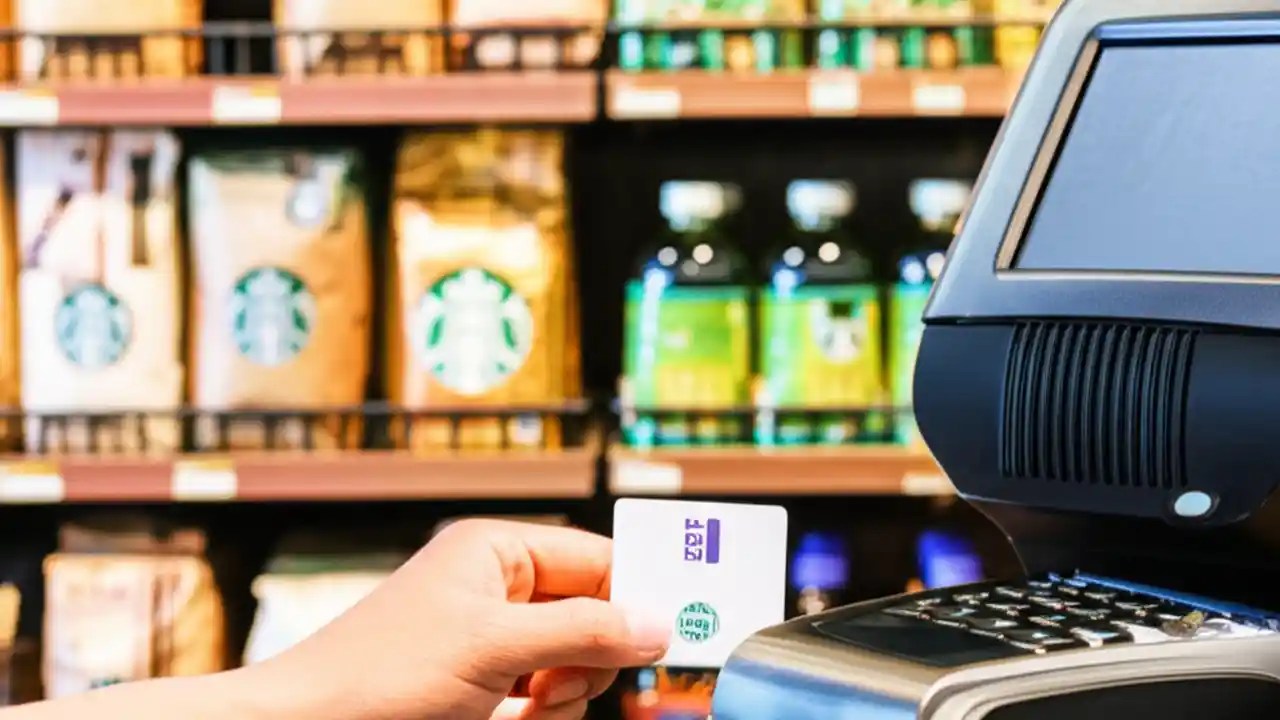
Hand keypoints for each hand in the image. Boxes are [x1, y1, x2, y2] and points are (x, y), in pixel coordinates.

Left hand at [256, 519, 672, 719]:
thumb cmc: (382, 674)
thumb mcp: (495, 647)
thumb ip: (585, 630)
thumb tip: (659, 624)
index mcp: (497, 551)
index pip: (597, 560)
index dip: (637, 594)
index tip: (678, 631)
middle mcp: (497, 589)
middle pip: (593, 618)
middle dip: (585, 661)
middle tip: (555, 685)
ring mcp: (490, 641)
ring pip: (573, 668)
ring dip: (559, 699)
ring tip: (516, 712)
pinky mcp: (481, 687)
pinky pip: (543, 700)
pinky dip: (536, 719)